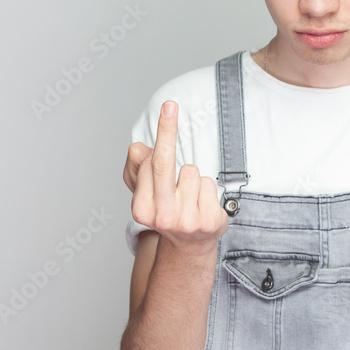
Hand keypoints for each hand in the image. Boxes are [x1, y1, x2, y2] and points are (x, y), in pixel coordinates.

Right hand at [128, 101, 228, 251]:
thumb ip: (139, 167)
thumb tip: (140, 148)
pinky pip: (209, 184)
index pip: (149, 163)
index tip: (168, 108)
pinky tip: (201, 203)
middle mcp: (162, 217)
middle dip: (166, 131)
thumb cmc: (166, 210)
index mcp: (141, 209)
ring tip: (189, 196)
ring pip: (191, 172)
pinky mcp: (209, 222)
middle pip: (164, 163)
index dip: (161, 141)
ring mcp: (187, 221)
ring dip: (192, 178)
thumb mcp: (146, 193)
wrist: (189, 245)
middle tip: (170, 105)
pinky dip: (207, 188)